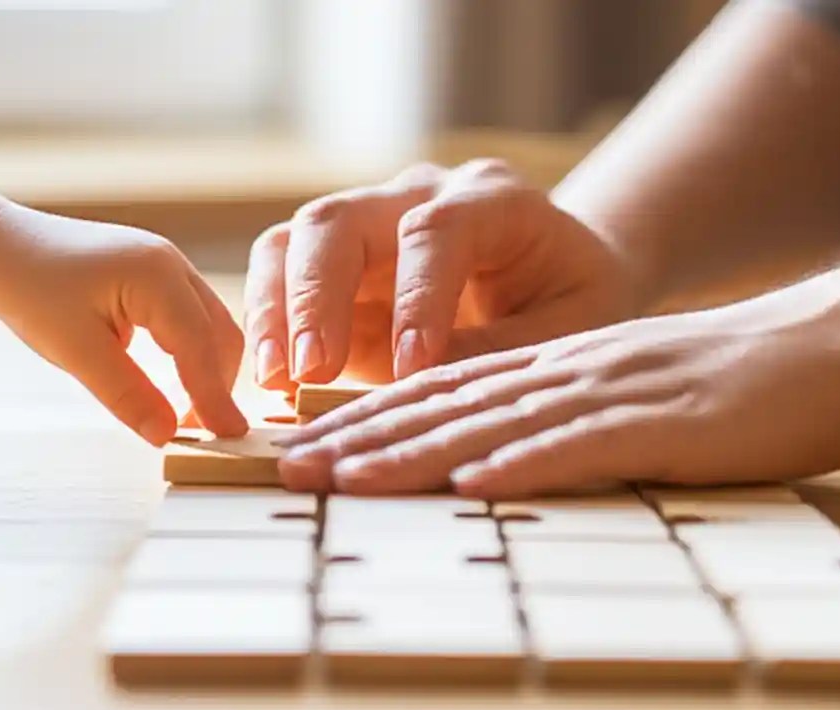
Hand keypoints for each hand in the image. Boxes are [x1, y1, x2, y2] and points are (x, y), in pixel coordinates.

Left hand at [0, 204, 246, 445]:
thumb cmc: (30, 288)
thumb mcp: (75, 351)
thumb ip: (126, 393)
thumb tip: (165, 434)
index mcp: (156, 274)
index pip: (199, 344)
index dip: (215, 394)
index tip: (228, 435)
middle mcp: (171, 264)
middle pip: (217, 333)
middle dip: (217, 384)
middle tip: (208, 434)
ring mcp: (167, 267)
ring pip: (208, 327)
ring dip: (206, 371)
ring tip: (190, 417)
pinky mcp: (156, 278)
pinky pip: (189, 320)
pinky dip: (190, 356)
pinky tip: (174, 386)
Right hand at [243, 159, 637, 390]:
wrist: (555, 278)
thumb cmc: (571, 300)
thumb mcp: (569, 327)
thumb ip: (501, 348)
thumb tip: (419, 381)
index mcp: (492, 200)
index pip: (438, 230)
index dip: (418, 297)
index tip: (410, 369)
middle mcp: (416, 197)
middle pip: (342, 220)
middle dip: (317, 296)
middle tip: (311, 370)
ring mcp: (367, 225)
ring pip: (293, 241)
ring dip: (276, 310)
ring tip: (276, 380)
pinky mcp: (333, 267)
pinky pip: (280, 279)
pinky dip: (268, 327)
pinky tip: (272, 381)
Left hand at [273, 268, 839, 497]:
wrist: (829, 342)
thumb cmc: (726, 380)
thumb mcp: (624, 388)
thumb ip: (559, 413)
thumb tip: (488, 453)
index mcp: (552, 363)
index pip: (439, 390)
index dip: (366, 417)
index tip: (304, 445)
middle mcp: (565, 371)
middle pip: (444, 404)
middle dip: (361, 437)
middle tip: (288, 467)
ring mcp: (611, 392)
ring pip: (493, 423)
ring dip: (413, 454)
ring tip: (343, 479)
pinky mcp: (664, 421)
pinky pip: (582, 445)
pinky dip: (522, 466)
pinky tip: (470, 484)